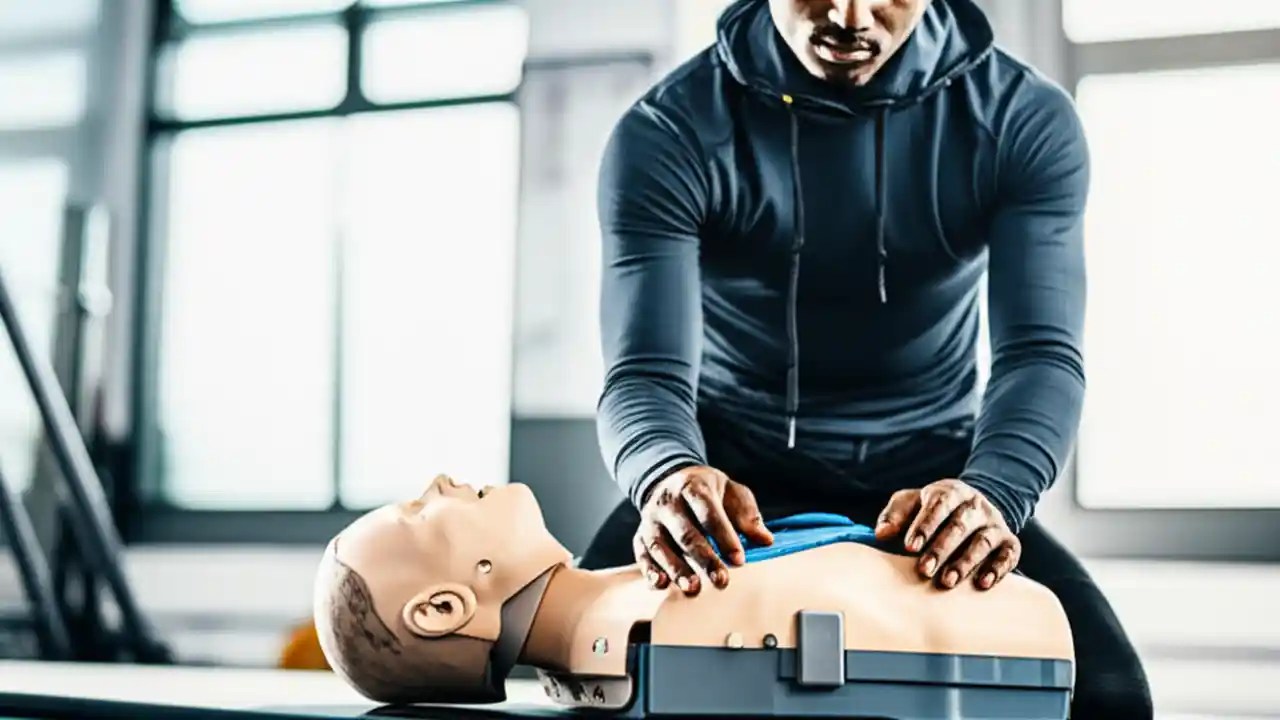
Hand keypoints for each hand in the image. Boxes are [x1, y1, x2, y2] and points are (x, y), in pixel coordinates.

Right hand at [634, 466, 772, 594]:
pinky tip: (661, 585)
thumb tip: (765, 540)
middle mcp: (668, 502)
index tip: (740, 559)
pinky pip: (642, 554)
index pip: (708, 512)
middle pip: (685, 533)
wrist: (672, 480)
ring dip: (676, 569)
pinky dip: (649, 570)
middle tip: (721, 581)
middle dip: (704, 559)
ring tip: (693, 588)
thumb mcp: (731, 492)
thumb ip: (747, 514)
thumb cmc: (708, 491)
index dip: (724, 536)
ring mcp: (651, 519)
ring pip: (660, 545)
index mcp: (693, 487)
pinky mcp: (640, 535)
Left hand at [874, 479, 1019, 590]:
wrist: (973, 507)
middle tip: (924, 570)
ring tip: (947, 581)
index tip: (909, 547)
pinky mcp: (1009, 542)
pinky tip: (983, 584)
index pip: (939, 505)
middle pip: (960, 525)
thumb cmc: (933, 509)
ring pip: (982, 541)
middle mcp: (975, 505)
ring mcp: (995, 523)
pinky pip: (1007, 555)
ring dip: (965, 562)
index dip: (924, 526)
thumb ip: (895, 515)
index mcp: (950, 492)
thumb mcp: (912, 503)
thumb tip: (881, 533)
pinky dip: (997, 569)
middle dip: (941, 549)